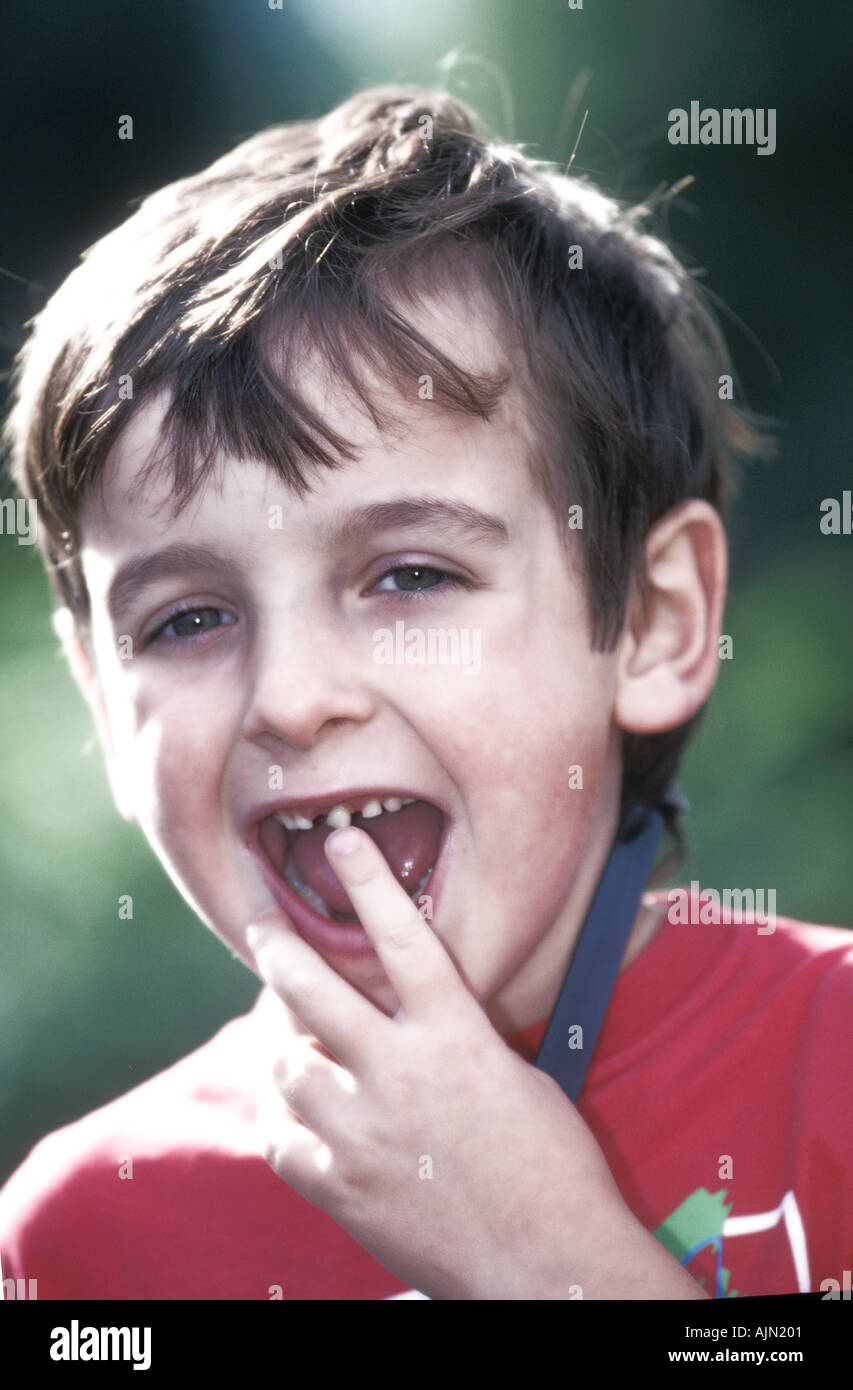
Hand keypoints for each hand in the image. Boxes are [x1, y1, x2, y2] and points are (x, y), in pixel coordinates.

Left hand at [246, 826, 705, 1299]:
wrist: (546, 1265)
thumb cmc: (551, 1167)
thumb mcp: (516, 1077)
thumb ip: (457, 1039)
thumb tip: (415, 1017)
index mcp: (455, 1039)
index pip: (404, 940)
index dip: (369, 883)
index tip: (340, 842)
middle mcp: (400, 1076)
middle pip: (314, 991)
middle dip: (279, 947)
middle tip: (264, 924)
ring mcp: (363, 1135)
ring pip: (285, 1064)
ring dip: (284, 1045)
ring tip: (289, 1036)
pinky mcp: (342, 1190)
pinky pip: (281, 1139)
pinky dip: (285, 1121)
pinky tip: (298, 1115)